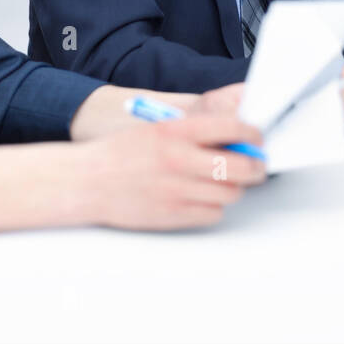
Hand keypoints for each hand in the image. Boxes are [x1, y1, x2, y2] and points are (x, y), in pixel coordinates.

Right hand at [82, 90, 265, 229]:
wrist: (87, 181)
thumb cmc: (121, 153)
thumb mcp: (157, 128)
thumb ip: (195, 132)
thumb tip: (235, 139)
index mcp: (176, 131)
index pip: (233, 128)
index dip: (252, 134)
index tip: (256, 138)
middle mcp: (180, 159)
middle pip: (242, 166)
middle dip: (255, 166)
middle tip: (256, 165)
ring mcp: (177, 190)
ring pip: (231, 193)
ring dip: (233, 187)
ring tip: (223, 182)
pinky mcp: (173, 215)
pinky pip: (213, 214)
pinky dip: (214, 207)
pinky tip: (202, 198)